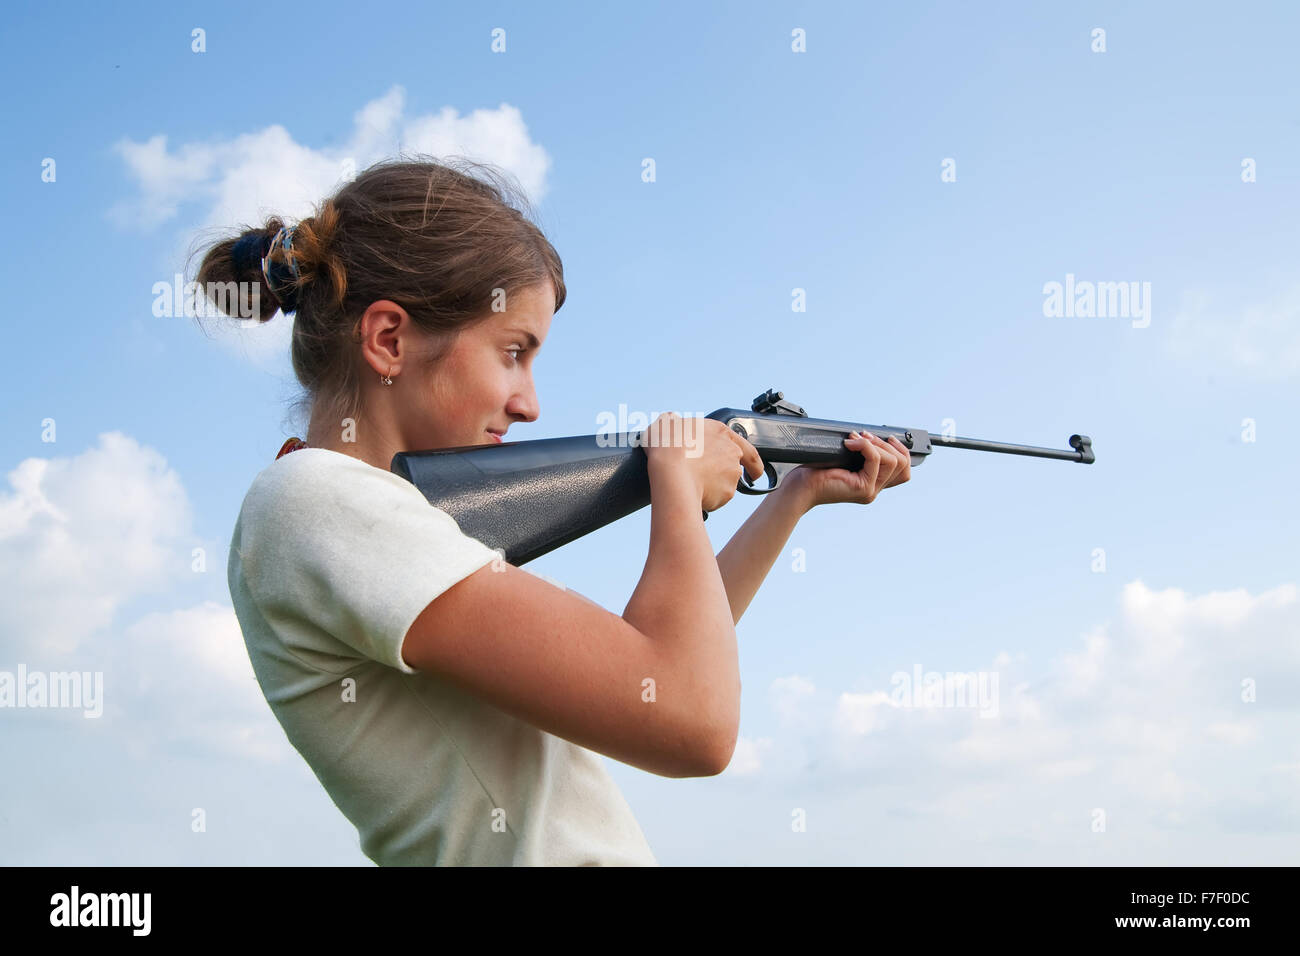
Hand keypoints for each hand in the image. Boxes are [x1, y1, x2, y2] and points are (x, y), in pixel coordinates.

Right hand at [642, 413, 764, 513]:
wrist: (671, 473)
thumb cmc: (668, 447)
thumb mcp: (666, 424)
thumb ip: (673, 421)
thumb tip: (671, 421)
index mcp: (721, 432)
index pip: (748, 449)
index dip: (754, 463)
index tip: (755, 473)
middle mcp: (732, 453)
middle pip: (732, 467)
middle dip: (720, 475)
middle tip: (701, 478)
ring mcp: (731, 474)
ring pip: (724, 484)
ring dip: (711, 486)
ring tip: (688, 484)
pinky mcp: (726, 494)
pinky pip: (717, 499)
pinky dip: (707, 500)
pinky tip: (691, 493)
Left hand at [783, 431, 911, 509]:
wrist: (801, 487)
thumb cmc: (816, 471)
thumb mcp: (844, 459)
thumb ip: (861, 453)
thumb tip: (870, 436)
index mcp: (871, 484)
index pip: (903, 471)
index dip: (901, 451)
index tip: (886, 437)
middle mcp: (874, 490)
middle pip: (903, 466)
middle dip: (888, 445)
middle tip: (865, 436)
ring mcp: (870, 491)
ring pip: (893, 462)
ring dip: (877, 444)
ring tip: (856, 439)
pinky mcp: (863, 488)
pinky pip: (875, 459)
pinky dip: (865, 445)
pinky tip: (850, 443)